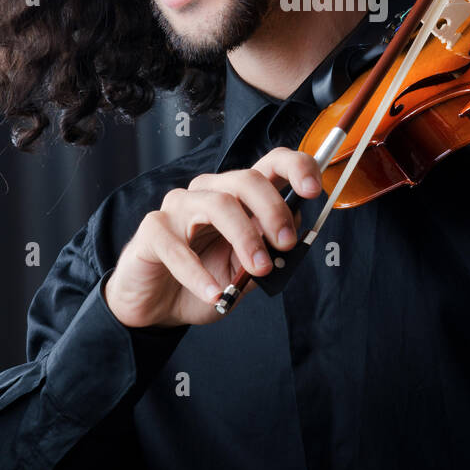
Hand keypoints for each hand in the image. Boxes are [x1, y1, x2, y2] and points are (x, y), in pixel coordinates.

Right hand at [104, 148, 322, 327]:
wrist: (157, 305)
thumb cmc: (203, 280)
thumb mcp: (245, 272)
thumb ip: (268, 253)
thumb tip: (293, 236)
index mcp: (238, 196)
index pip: (270, 164)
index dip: (296, 168)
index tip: (315, 190)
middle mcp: (209, 192)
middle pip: (246, 180)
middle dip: (273, 210)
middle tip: (286, 244)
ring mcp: (179, 207)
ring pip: (218, 204)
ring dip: (245, 237)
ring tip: (258, 269)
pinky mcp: (153, 230)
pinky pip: (178, 245)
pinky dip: (199, 272)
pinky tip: (214, 292)